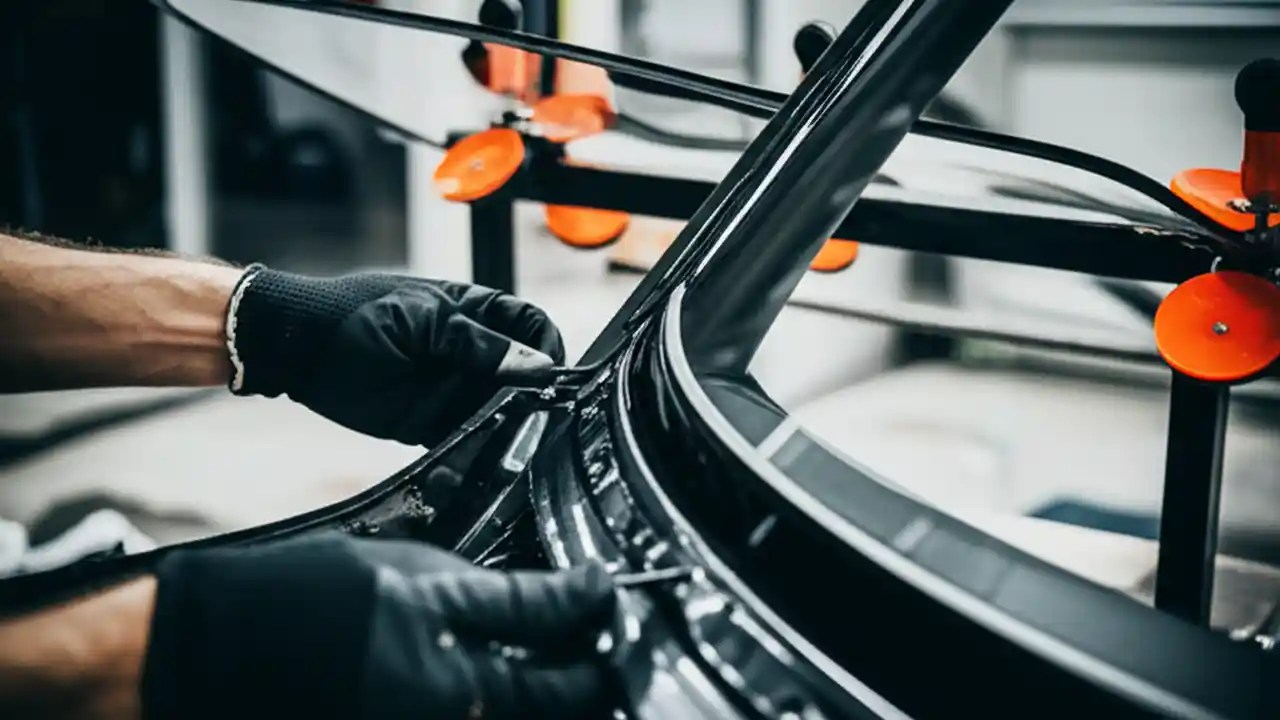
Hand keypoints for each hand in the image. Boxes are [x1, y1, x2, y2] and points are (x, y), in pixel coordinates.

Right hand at [143, 533, 617, 719]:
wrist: (210, 652)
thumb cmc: (296, 604)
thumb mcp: (408, 575)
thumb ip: (495, 595)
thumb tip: (565, 594)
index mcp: (449, 660)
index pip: (561, 646)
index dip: (598, 613)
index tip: (608, 597)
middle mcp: (446, 711)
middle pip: (562, 706)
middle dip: (598, 675)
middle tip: (608, 648)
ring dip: (557, 699)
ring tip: (566, 674)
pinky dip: (501, 707)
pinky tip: (504, 689)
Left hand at [225, 266, 565, 444]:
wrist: (298, 346)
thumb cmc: (356, 316)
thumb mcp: (424, 321)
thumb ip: (478, 345)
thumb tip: (535, 365)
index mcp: (474, 314)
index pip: (532, 326)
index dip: (548, 347)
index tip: (551, 372)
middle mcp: (471, 353)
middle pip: (525, 372)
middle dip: (538, 391)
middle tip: (541, 411)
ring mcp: (453, 388)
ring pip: (503, 408)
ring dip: (515, 422)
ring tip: (520, 436)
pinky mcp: (432, 422)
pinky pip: (468, 438)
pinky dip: (481, 447)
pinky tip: (489, 453)